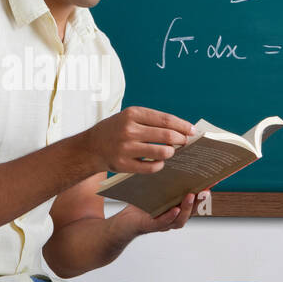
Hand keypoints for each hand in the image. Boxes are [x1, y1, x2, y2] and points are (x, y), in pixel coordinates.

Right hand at [80, 106, 194, 174]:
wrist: (90, 147)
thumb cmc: (115, 130)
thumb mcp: (129, 117)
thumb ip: (152, 121)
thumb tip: (181, 128)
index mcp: (132, 114)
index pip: (165, 119)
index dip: (182, 126)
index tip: (192, 130)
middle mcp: (129, 130)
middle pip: (167, 136)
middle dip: (181, 140)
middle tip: (184, 142)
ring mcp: (126, 148)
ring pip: (162, 153)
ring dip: (171, 153)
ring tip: (170, 152)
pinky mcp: (123, 164)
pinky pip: (151, 167)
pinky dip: (159, 165)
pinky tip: (159, 162)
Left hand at [115, 181, 217, 234]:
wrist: (127, 220)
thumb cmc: (144, 203)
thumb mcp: (157, 188)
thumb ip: (168, 178)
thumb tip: (174, 156)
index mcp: (180, 205)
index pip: (197, 197)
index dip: (206, 189)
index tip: (214, 179)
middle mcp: (177, 215)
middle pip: (194, 208)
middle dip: (201, 199)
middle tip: (206, 188)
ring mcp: (167, 222)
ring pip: (182, 217)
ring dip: (188, 207)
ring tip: (191, 196)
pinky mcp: (154, 226)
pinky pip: (165, 222)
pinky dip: (171, 216)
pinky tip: (175, 209)